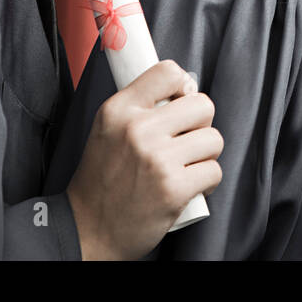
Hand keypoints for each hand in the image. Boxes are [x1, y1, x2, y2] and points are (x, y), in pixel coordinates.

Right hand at [67, 60, 222, 259]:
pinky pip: (214, 171)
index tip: (181, 103)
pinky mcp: (173, 188)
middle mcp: (137, 130)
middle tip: (184, 141)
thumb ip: (140, 105)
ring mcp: (157, 159)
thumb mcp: (107, 129)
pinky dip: (206, 182)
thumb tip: (185, 86)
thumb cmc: (102, 180)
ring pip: (214, 139)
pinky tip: (189, 186)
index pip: (168, 72)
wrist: (87, 230)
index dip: (183, 87)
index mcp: (118, 110)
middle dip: (200, 125)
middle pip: (203, 105)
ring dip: (205, 155)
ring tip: (185, 166)